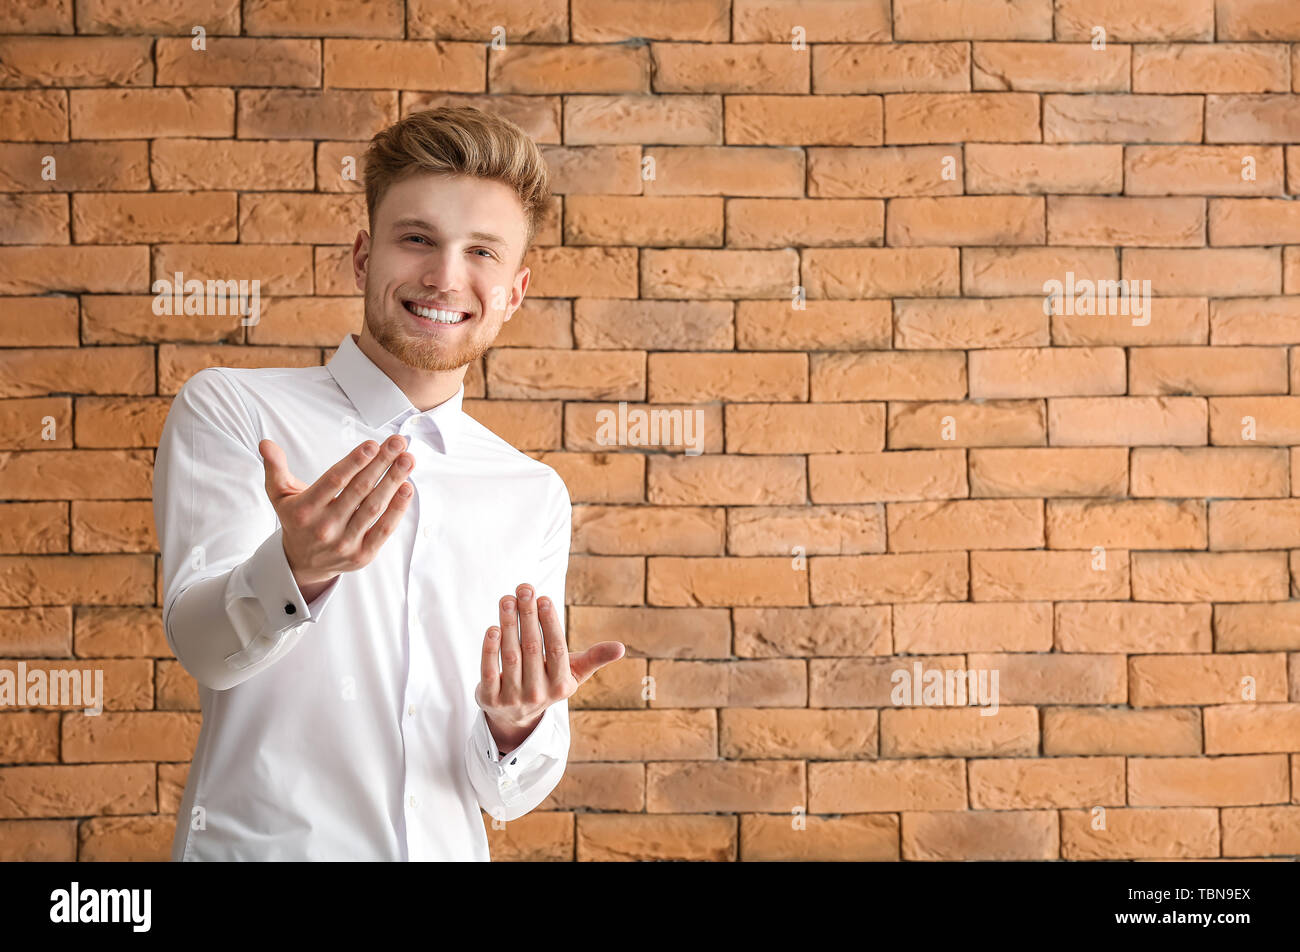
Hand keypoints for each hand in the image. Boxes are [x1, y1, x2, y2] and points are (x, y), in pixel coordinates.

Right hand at [259, 434, 415, 599]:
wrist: (302, 563)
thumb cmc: (296, 520)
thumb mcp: (279, 495)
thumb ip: (275, 468)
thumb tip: (265, 443)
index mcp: (305, 510)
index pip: (334, 482)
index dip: (354, 462)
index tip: (373, 444)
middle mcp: (325, 527)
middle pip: (359, 491)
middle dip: (382, 464)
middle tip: (399, 443)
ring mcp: (345, 543)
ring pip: (374, 508)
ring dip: (394, 481)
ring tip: (408, 460)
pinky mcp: (362, 555)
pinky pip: (384, 530)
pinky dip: (397, 509)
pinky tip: (407, 488)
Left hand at [476, 582, 624, 752]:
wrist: (515, 715)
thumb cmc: (548, 681)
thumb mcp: (573, 673)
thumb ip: (594, 658)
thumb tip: (621, 647)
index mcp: (561, 685)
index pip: (557, 649)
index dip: (550, 623)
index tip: (544, 598)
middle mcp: (537, 693)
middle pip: (533, 648)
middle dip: (527, 615)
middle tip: (524, 588)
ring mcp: (512, 697)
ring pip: (511, 655)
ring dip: (508, 625)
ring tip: (507, 599)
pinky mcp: (489, 699)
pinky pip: (489, 670)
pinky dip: (490, 649)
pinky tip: (493, 627)